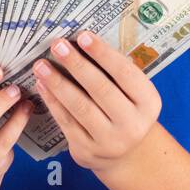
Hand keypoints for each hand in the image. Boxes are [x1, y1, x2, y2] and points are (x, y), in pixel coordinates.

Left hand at [33, 29, 161, 176]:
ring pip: (80, 107)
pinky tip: (42, 85)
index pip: (125, 73)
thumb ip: (116, 73)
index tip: (82, 35)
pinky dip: (53, 101)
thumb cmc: (126, 110)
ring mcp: (109, 141)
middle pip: (101, 90)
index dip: (103, 53)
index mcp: (148, 103)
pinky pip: (66, 122)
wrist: (127, 154)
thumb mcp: (134, 94)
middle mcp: (132, 124)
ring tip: (41, 65)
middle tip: (57, 45)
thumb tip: (81, 42)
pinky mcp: (87, 151)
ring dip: (58, 83)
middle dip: (76, 65)